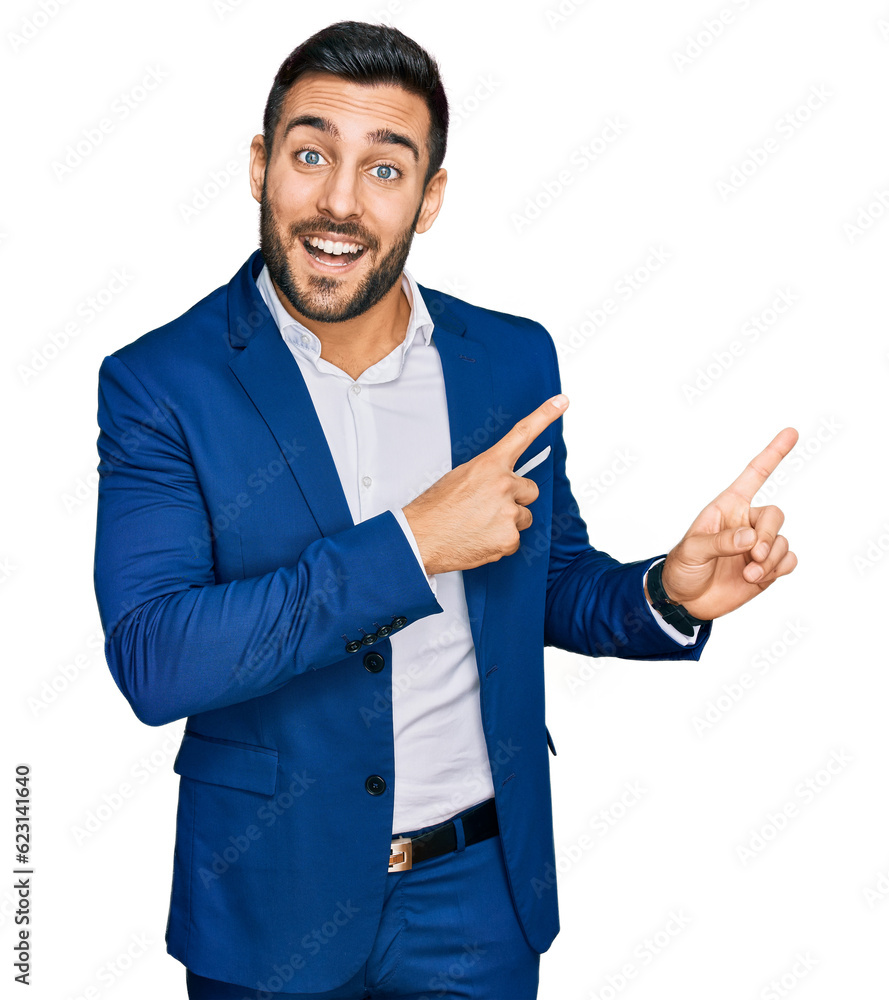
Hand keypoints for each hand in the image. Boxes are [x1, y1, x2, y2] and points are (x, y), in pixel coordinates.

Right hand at [403, 394, 568, 574]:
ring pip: (524, 517)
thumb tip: (501, 481)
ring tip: (480, 525)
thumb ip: (488, 474)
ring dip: (508, 522)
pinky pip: (515, 539)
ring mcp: (508, 512)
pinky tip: (480, 539)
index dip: (545, 415)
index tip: (562, 401)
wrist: (421, 538)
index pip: (522, 434)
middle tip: (488, 507)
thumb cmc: (436, 509)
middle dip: (516, 499)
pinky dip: (500, 541)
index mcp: (489, 465)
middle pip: (529, 490)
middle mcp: (503, 485)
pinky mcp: (509, 538)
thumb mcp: (460, 477)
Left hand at [655, 427, 798, 619]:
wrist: (685, 600)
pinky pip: (789, 561)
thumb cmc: (682, 568)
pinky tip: (759, 577)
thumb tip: (751, 537)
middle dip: (768, 536)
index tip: (791, 432)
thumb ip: (721, 541)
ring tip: (749, 573)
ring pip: (783, 541)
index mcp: (727, 507)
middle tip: (753, 555)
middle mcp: (746, 522)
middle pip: (775, 515)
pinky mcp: (767, 567)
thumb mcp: (693, 550)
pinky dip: (780, 568)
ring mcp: (758, 545)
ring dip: (771, 559)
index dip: (773, 453)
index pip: (754, 475)